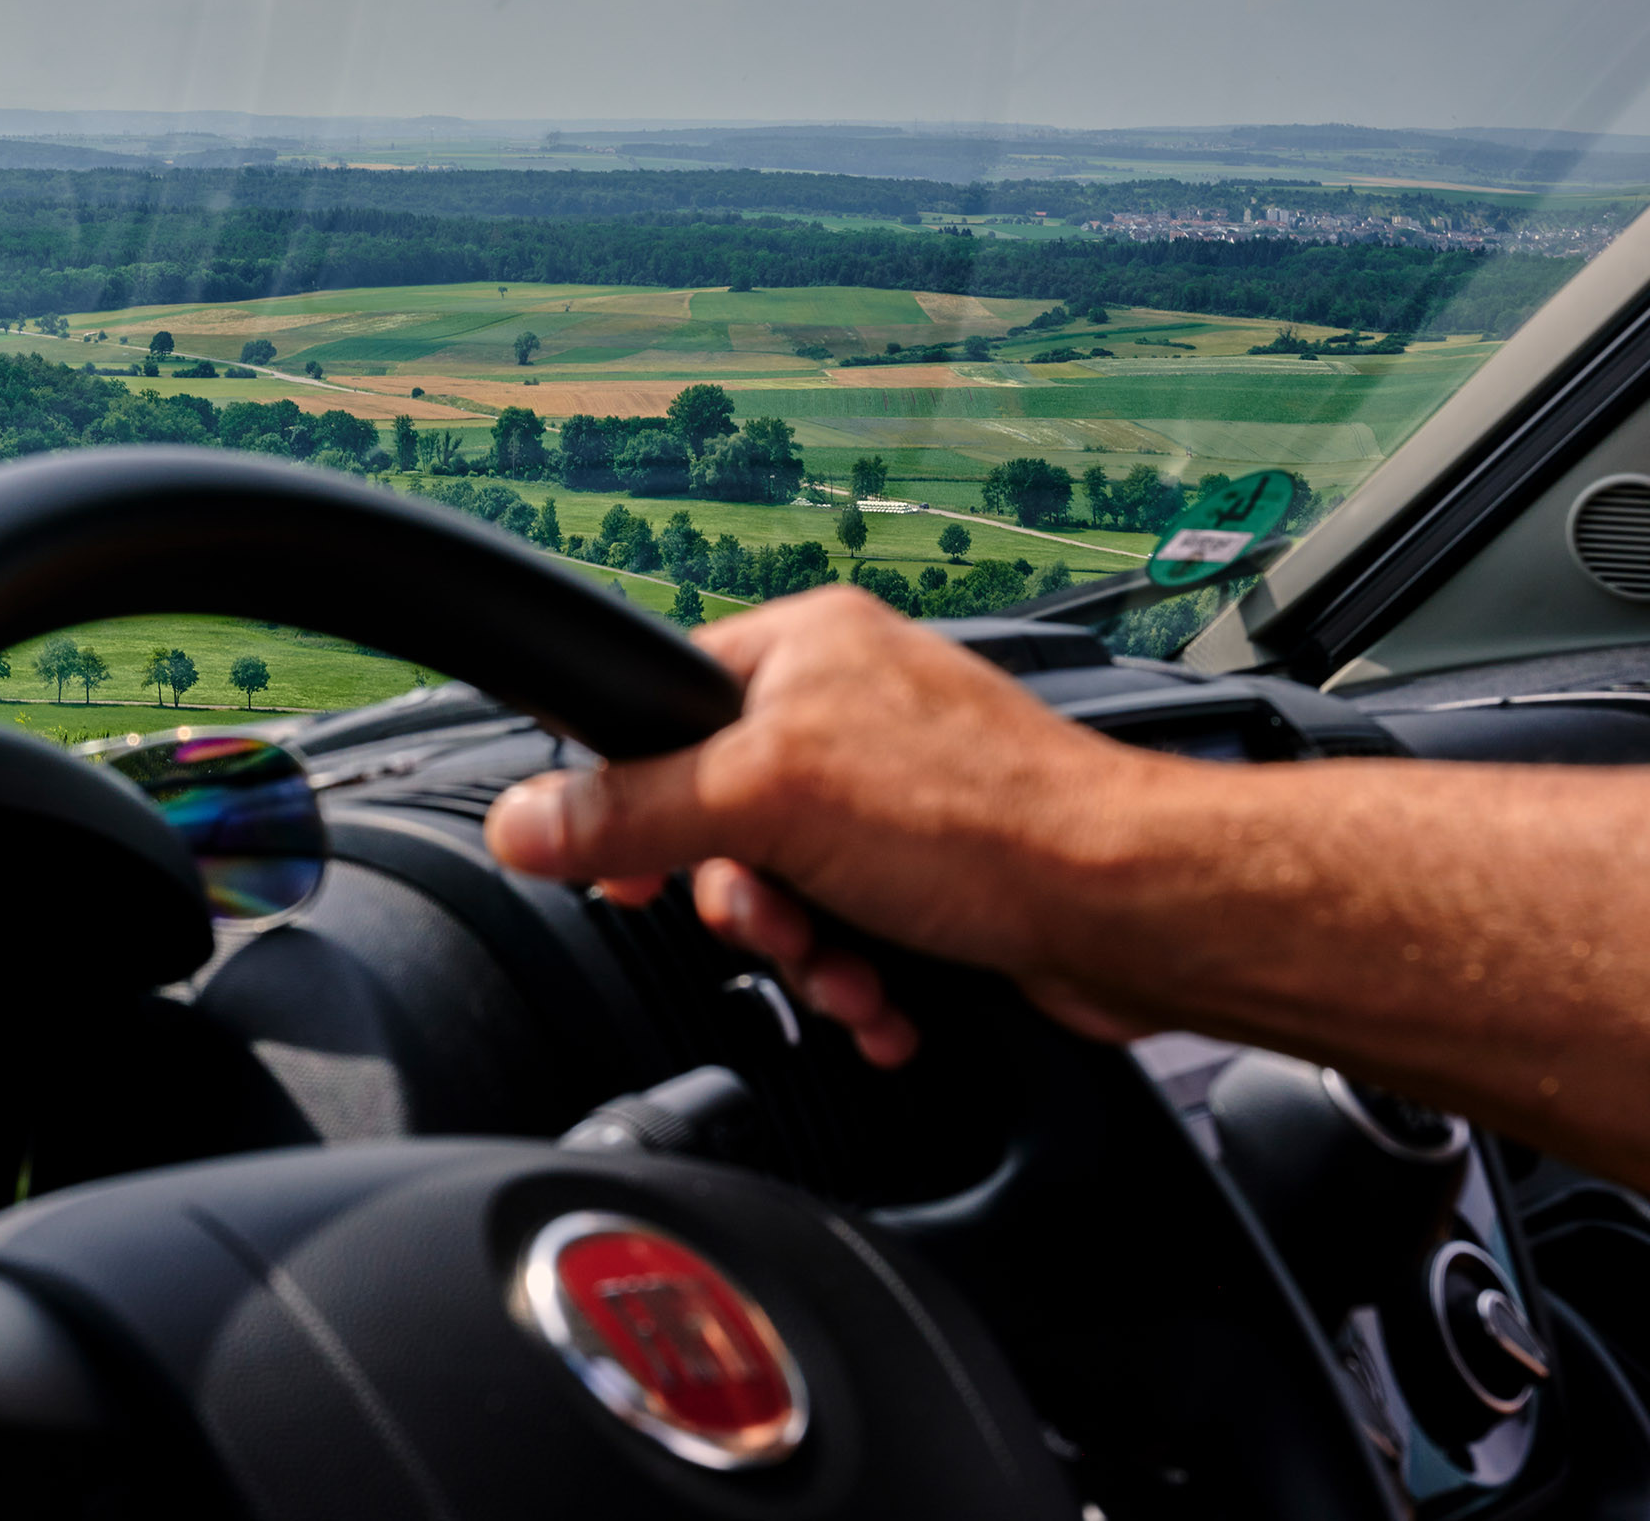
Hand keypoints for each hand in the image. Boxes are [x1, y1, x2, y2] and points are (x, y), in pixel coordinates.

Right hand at [484, 584, 1145, 1065]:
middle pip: (717, 819)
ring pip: (783, 891)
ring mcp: (895, 794)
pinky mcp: (936, 873)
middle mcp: (848, 709)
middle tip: (775, 919)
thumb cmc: (983, 820)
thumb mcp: (765, 801)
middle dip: (744, 902)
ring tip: (848, 969)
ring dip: (805, 955)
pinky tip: (886, 999)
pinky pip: (849, 931)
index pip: (660, 710)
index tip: (628, 866)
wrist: (1129, 911)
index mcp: (802, 650)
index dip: (634, 798)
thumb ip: (631, 811)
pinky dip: (858, 980)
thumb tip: (520, 820)